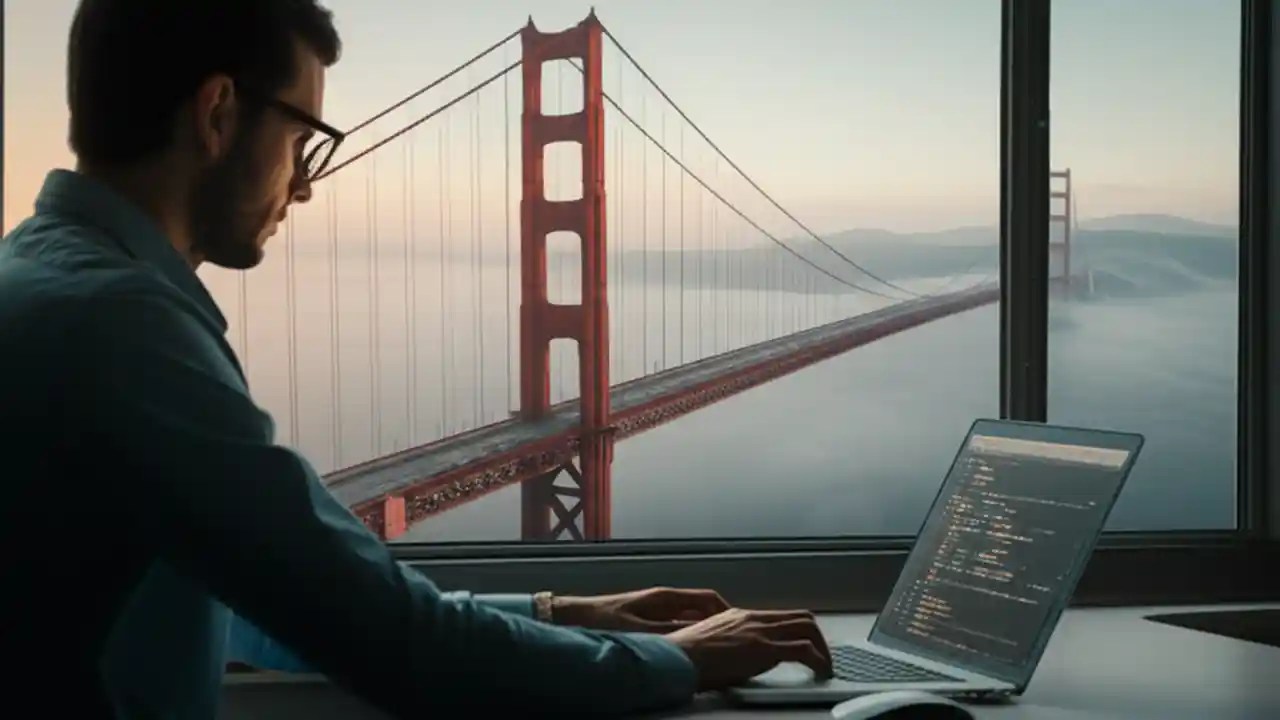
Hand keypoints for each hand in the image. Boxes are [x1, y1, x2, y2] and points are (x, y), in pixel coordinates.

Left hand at [551, 586, 730, 632]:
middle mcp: (663, 600)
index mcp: (665, 598)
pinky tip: (688, 651)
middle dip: (719, 622)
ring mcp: (654, 609)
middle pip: (701, 608)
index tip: (739, 624)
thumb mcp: (640, 631)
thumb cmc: (603, 620)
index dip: (726, 611)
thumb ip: (670, 634)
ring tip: (716, 646)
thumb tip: (697, 637)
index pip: (707, 598)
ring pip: (689, 618)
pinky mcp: (645, 619)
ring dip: (703, 630)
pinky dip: (688, 635)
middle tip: (734, 639)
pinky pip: (676, 626)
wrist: (573, 617)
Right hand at [665, 608, 833, 691]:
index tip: (805, 646)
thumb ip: (730, 643)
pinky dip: (818, 660)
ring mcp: (759, 631)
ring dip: (822, 648)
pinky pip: (803, 650)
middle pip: (800, 617)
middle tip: (821, 657)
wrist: (675, 658)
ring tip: (824, 667)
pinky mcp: (763, 649)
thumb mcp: (711, 642)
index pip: (780, 616)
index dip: (798, 631)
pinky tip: (820, 672)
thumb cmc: (685, 656)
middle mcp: (753, 618)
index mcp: (740, 616)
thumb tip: (739, 657)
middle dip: (817, 637)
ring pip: (807, 627)